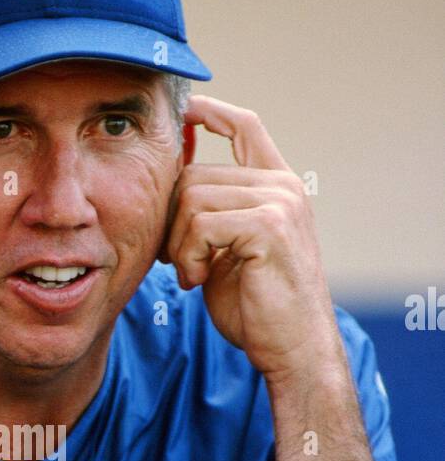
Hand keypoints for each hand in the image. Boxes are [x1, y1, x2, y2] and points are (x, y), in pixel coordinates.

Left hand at [160, 96, 344, 381]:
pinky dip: (188, 256)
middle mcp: (283, 187)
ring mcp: (279, 203)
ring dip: (178, 244)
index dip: (210, 112)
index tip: (181, 111)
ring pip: (191, 199)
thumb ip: (211, 215)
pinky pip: (200, 225)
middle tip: (175, 261)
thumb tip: (168, 187)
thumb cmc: (257, 307)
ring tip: (192, 274)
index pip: (245, 126)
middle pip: (194, 174)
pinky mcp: (269, 226)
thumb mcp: (228, 251)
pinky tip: (199, 280)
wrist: (292, 348)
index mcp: (277, 186)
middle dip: (170, 220)